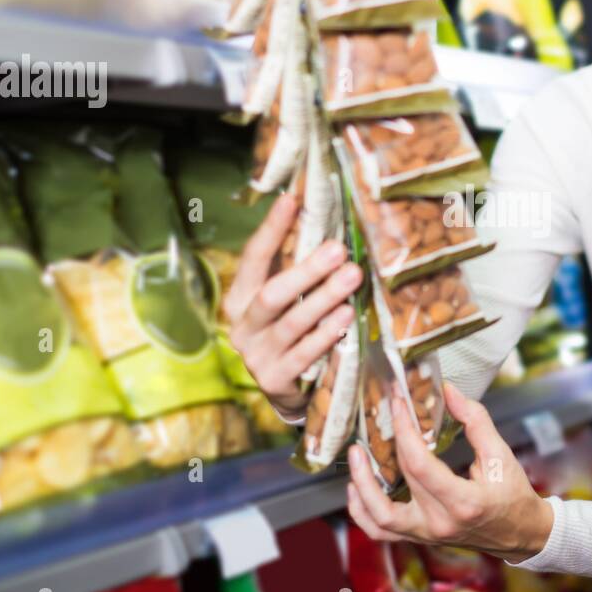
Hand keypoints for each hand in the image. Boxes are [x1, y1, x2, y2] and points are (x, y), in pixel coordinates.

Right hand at [224, 194, 362, 411]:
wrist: (286, 390)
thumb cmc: (290, 331)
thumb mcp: (285, 298)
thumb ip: (292, 266)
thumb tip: (315, 214)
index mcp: (240, 298)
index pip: (253, 258)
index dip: (272, 229)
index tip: (291, 200)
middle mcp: (242, 326)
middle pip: (272, 294)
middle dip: (306, 270)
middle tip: (337, 249)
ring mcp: (257, 355)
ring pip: (291, 323)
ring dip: (323, 298)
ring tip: (351, 277)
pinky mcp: (275, 379)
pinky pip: (305, 353)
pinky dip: (327, 333)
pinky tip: (346, 315)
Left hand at [345, 382, 554, 563]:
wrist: (520, 534)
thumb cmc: (513, 494)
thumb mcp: (501, 455)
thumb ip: (476, 421)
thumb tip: (448, 391)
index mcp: (465, 502)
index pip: (421, 465)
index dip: (405, 431)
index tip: (399, 404)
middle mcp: (440, 522)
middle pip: (403, 479)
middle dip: (390, 441)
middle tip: (385, 413)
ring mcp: (427, 534)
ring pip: (379, 517)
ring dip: (362, 484)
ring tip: (356, 455)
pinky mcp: (419, 536)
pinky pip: (381, 531)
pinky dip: (362, 511)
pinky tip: (356, 487)